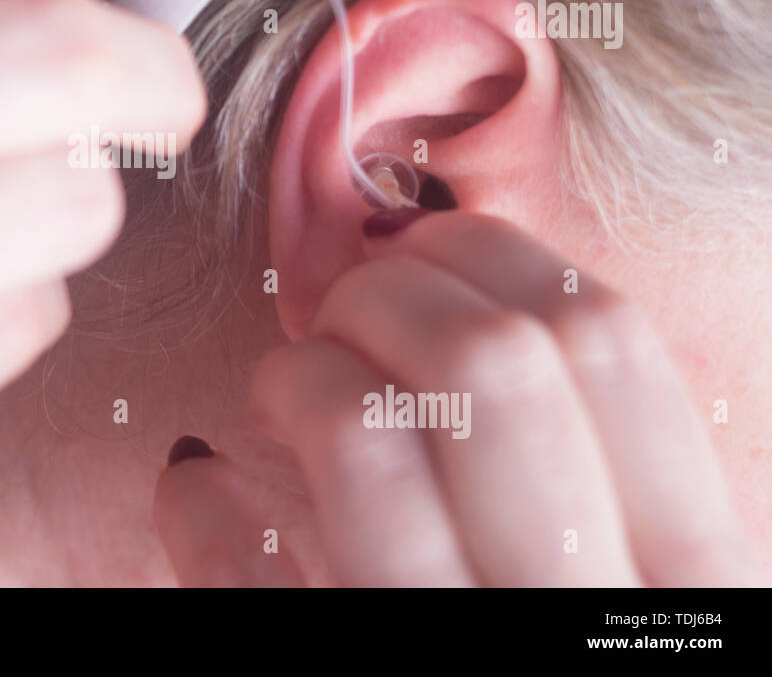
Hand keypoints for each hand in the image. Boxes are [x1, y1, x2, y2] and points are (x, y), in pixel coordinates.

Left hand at [155, 211, 759, 585]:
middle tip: (336, 311)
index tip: (424, 249)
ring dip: (299, 378)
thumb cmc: (552, 623)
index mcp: (689, 579)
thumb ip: (578, 473)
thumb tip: (445, 302)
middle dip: (384, 294)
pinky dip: (204, 510)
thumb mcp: (624, 586)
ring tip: (281, 392)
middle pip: (486, 359)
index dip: (494, 256)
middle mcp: (590, 615)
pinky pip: (251, 575)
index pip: (608, 340)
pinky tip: (197, 487)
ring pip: (366, 433)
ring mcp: (462, 649)